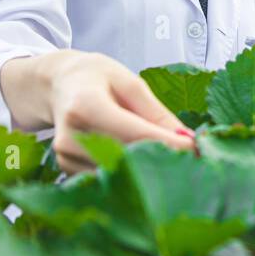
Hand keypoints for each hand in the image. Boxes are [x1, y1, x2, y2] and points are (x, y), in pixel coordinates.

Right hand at [2, 49, 194, 174]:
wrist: (57, 84)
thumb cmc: (95, 78)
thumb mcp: (129, 83)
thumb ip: (156, 113)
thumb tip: (186, 139)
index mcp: (86, 106)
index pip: (135, 134)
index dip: (169, 145)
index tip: (197, 149)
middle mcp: (71, 136)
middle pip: (126, 158)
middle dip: (161, 160)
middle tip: (191, 159)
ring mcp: (66, 157)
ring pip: (117, 173)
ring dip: (146, 170)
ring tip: (168, 160)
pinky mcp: (67, 170)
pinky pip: (106, 177)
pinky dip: (128, 173)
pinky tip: (142, 164)